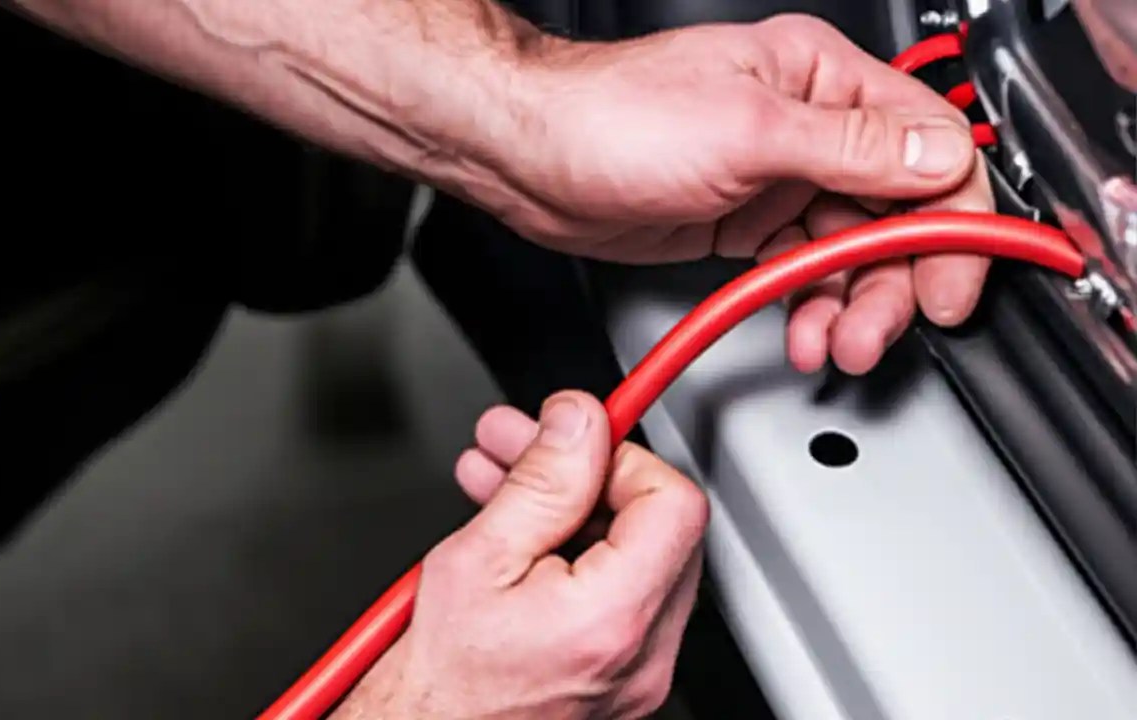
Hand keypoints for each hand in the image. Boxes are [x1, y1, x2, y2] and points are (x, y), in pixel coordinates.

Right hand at [332, 392, 708, 719]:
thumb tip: (577, 422)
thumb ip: (540, 482)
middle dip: (583, 472)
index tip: (568, 438)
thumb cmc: (434, 689)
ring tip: (498, 480)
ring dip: (569, 505)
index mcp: (612, 620)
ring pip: (633, 555)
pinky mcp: (619, 678)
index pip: (671, 502)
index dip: (619, 454)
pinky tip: (513, 529)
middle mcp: (641, 653)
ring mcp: (636, 671)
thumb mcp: (476, 560)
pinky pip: (617, 594)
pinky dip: (572, 552)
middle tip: (519, 445)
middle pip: (656, 525)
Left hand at [473, 14, 993, 374]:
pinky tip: (804, 331)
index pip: (930, 148)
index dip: (954, 219)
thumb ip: (849, 150)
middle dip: (896, 278)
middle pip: (897, 212)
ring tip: (836, 344)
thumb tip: (939, 156)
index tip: (953, 279)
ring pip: (850, 251)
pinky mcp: (745, 222)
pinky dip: (810, 307)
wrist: (530, 158)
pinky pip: (802, 271)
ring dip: (852, 305)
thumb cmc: (610, 117)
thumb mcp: (746, 130)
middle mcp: (809, 129)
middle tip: (880, 330)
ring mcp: (778, 178)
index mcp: (821, 81)